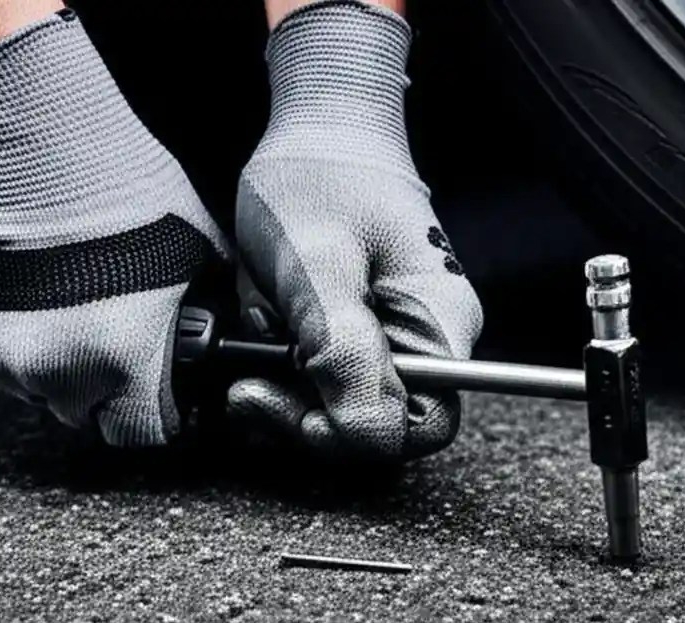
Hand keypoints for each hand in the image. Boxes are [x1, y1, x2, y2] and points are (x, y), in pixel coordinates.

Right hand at [0, 9, 227, 446]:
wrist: (32, 141)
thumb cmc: (122, 187)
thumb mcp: (198, 252)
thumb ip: (208, 303)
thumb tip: (228, 320)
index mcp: (123, 364)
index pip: (142, 431)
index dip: (153, 412)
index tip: (154, 392)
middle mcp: (56, 376)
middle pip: (82, 410)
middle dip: (98, 383)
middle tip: (104, 330)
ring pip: (30, 385)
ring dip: (47, 359)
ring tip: (59, 296)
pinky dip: (2, 335)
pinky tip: (18, 287)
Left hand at [228, 0, 482, 460]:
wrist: (317, 126)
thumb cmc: (322, 176)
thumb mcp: (317, 259)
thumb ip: (340, 343)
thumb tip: (359, 426)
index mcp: (436, 325)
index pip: (414, 427)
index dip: (348, 434)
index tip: (287, 406)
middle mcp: (423, 340)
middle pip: (372, 423)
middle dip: (303, 409)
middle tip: (248, 382)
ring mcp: (388, 336)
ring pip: (336, 403)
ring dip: (283, 381)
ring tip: (258, 327)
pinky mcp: (356, 331)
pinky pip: (317, 373)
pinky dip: (278, 359)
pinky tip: (262, 321)